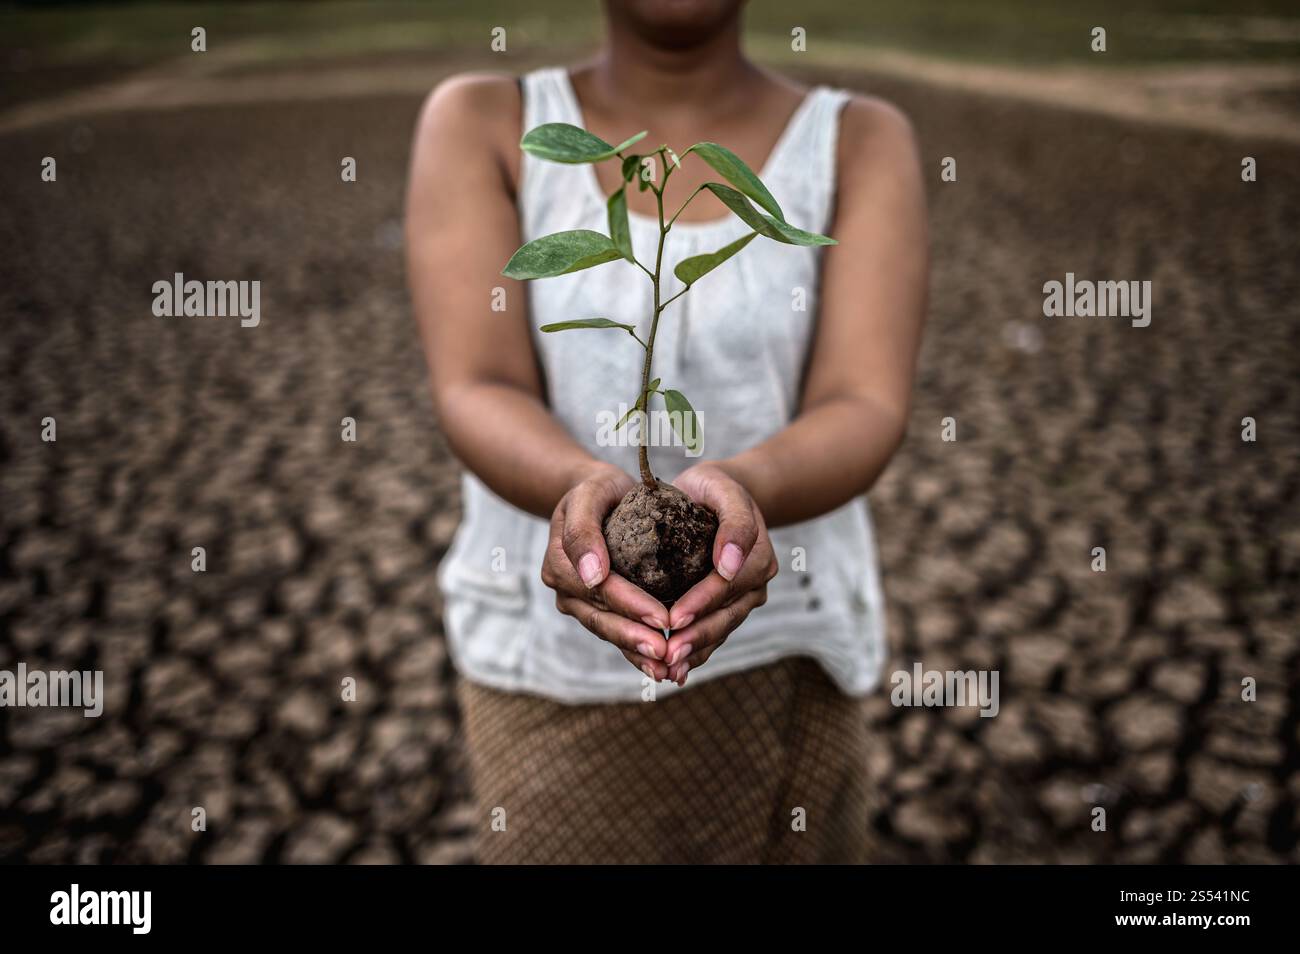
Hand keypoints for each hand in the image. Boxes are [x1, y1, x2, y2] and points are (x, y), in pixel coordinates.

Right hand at [539, 462, 674, 680]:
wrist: (598, 495)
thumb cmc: (598, 489)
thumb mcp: (590, 493)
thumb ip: (583, 529)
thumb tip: (591, 576)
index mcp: (560, 562)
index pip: (601, 590)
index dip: (631, 606)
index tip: (663, 619)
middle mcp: (565, 588)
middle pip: (603, 618)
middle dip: (635, 638)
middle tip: (668, 653)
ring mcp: (578, 602)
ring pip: (609, 631)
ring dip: (636, 652)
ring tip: (667, 668)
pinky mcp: (595, 609)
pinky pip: (616, 632)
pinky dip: (636, 651)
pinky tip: (660, 667)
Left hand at [664, 462, 778, 685]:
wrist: (719, 494)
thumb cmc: (715, 488)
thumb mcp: (724, 489)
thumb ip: (735, 522)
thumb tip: (731, 564)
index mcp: (757, 557)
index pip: (725, 586)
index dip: (700, 604)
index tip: (672, 619)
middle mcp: (755, 583)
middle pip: (725, 616)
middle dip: (696, 637)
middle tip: (667, 655)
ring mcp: (744, 599)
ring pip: (720, 630)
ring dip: (695, 652)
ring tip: (668, 670)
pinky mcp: (728, 608)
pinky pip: (714, 633)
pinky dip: (696, 652)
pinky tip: (674, 671)